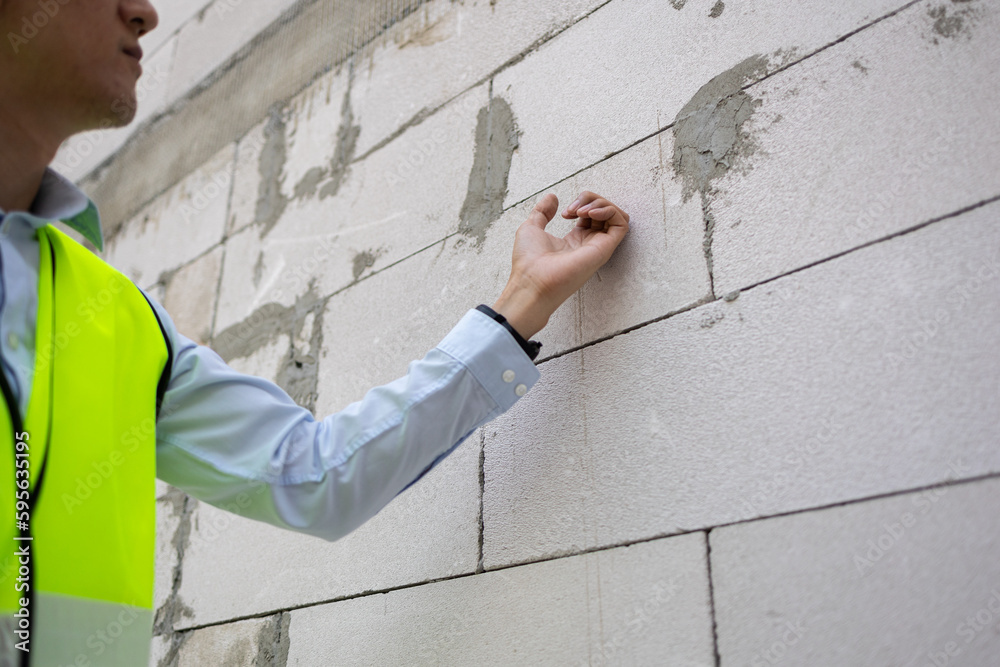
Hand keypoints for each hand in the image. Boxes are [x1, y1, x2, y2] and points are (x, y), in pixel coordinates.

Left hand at [492, 191, 629, 339]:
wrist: (531, 281)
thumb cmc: (528, 262)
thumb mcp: (531, 227)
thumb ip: (542, 211)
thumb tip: (553, 197)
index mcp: (574, 240)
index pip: (590, 215)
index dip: (580, 203)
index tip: (564, 213)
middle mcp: (589, 244)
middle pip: (604, 212)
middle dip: (590, 199)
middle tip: (573, 210)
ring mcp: (598, 247)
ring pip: (616, 215)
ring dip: (600, 203)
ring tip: (581, 211)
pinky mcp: (604, 249)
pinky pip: (621, 223)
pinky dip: (609, 210)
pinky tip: (591, 213)